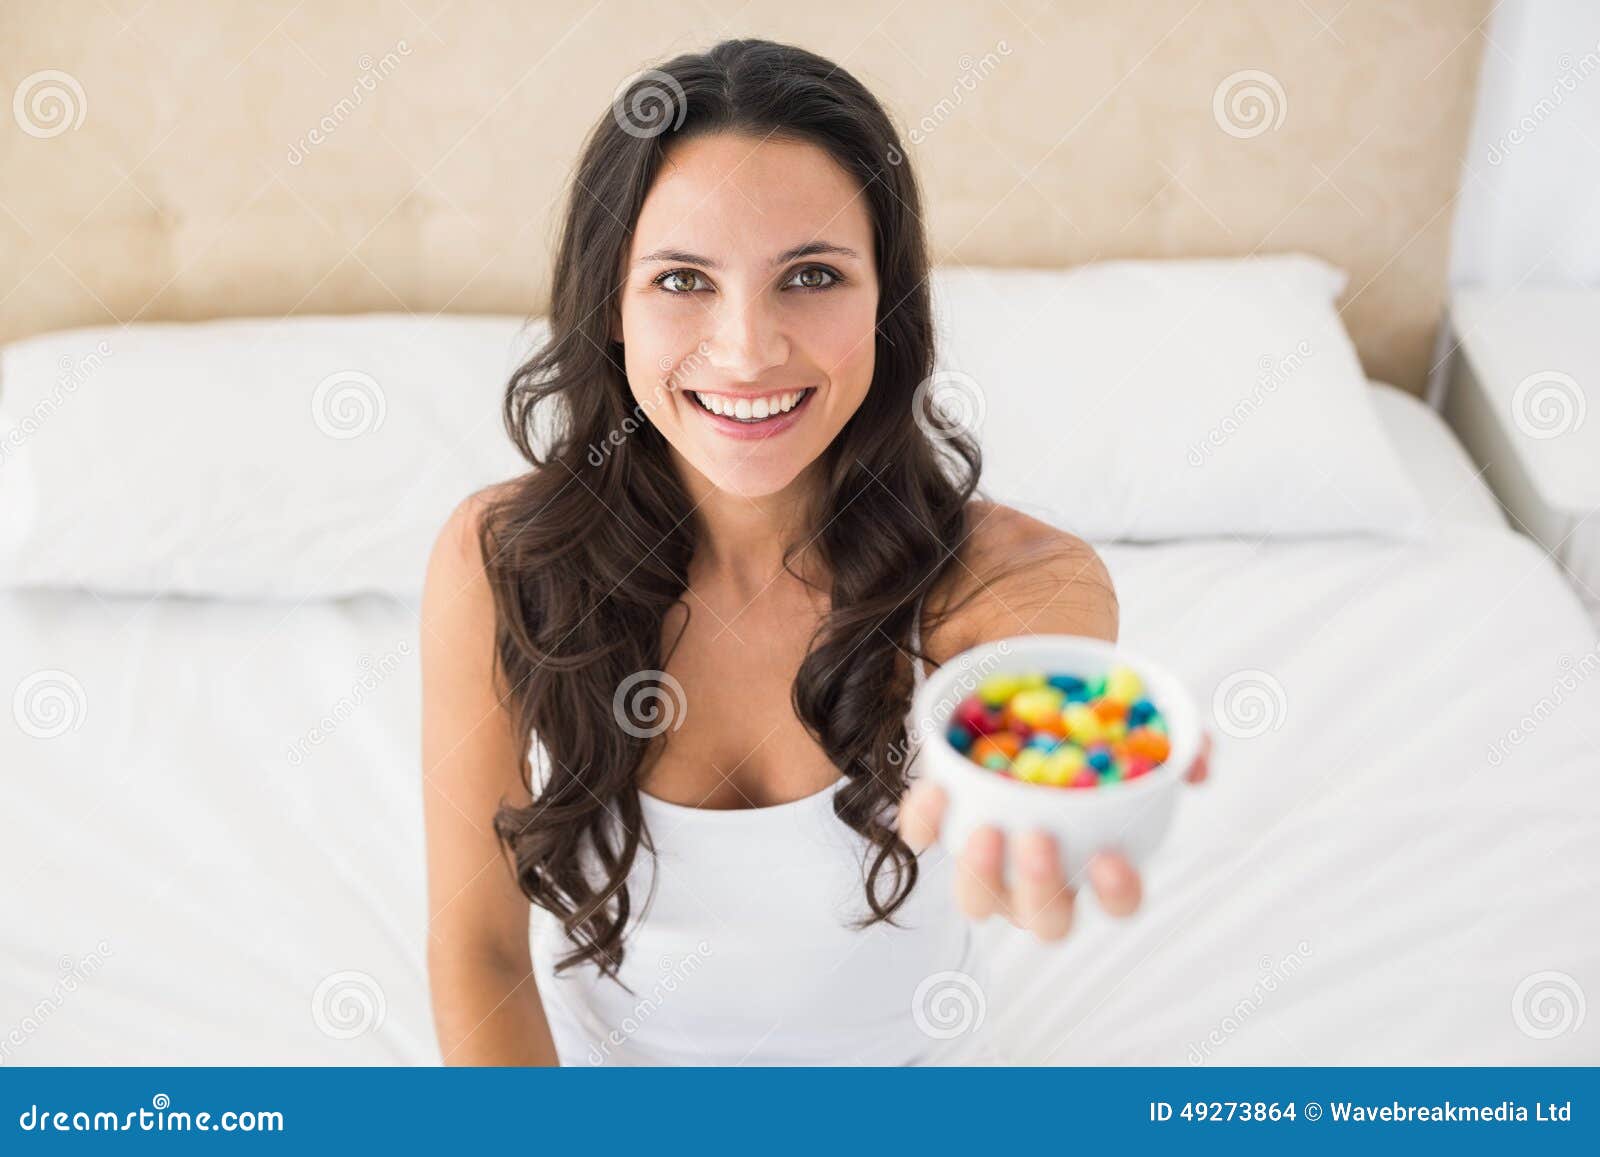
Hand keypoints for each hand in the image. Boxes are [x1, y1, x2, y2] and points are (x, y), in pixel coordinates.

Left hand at [896, 733, 1211, 942]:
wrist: (1029, 670)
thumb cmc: (1090, 713)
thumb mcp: (1136, 714)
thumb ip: (1175, 737)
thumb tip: (1193, 757)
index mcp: (1099, 857)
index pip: (1119, 901)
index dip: (1118, 892)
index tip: (1111, 858)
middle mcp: (1041, 872)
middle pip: (1043, 918)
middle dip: (1040, 888)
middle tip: (1037, 840)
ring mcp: (990, 854)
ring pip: (978, 897)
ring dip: (980, 875)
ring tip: (986, 834)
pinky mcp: (941, 820)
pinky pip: (923, 836)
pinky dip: (926, 819)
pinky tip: (937, 789)